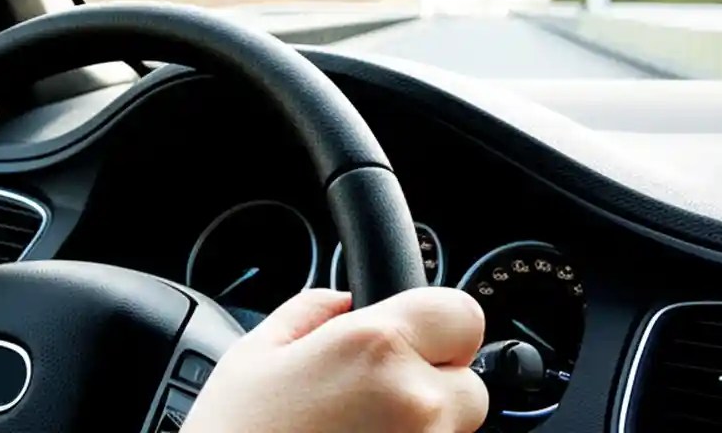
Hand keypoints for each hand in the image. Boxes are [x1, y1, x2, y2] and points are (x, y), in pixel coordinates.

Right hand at [182, 287, 488, 432]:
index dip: (435, 323)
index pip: (462, 313)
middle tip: (369, 398)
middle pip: (466, 382)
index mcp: (375, 347)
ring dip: (420, 425)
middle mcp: (415, 402)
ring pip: (453, 428)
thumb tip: (345, 301)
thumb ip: (313, 311)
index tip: (410, 338)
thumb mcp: (254, 355)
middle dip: (429, 384)